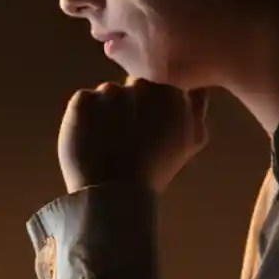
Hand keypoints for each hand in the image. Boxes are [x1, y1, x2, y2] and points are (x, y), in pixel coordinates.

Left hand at [57, 77, 208, 193]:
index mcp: (172, 93)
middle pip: (132, 87)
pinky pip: (83, 101)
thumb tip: (195, 88)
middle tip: (124, 138)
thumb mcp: (191, 140)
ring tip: (105, 142)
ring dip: (105, 111)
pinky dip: (83, 117)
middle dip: (129, 107)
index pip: (157, 87)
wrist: (116, 193)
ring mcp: (111, 91)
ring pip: (107, 93)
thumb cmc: (156, 170)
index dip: (149, 109)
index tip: (145, 131)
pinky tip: (88, 140)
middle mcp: (143, 86)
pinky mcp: (83, 100)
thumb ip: (195, 109)